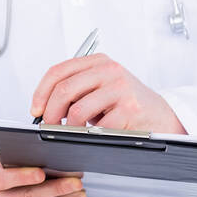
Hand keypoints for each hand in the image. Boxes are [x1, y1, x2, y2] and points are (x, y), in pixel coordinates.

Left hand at [30, 52, 186, 132]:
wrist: (161, 116)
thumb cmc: (126, 104)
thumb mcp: (101, 88)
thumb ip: (77, 89)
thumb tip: (42, 108)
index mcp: (99, 62)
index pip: (59, 71)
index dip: (41, 92)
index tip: (35, 109)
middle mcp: (110, 70)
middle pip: (64, 89)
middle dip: (50, 113)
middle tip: (48, 126)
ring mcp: (121, 88)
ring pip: (78, 110)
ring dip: (69, 128)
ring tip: (72, 133)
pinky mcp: (130, 108)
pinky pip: (98, 126)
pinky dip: (90, 135)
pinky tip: (93, 135)